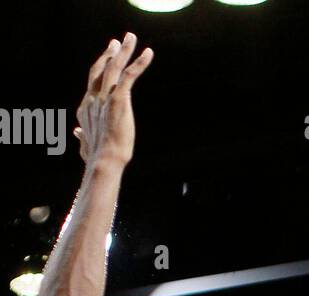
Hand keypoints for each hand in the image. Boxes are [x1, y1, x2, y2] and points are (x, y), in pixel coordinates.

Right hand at [74, 34, 152, 168]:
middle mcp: (94, 98)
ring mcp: (105, 97)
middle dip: (108, 54)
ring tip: (130, 37)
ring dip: (123, 50)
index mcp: (87, 108)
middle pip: (100, 69)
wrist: (104, 161)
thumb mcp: (86, 144)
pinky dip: (139, 63)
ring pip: (114, 66)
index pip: (92, 83)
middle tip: (115, 42)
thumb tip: (77, 132)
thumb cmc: (97, 157)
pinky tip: (148, 53)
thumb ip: (82, 136)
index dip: (99, 69)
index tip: (106, 61)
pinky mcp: (118, 99)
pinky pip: (130, 75)